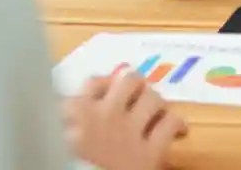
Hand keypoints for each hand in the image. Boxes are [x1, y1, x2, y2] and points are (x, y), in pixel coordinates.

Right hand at [62, 66, 188, 169]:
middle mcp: (103, 115)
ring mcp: (129, 132)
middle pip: (128, 79)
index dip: (103, 85)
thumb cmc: (74, 165)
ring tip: (156, 113)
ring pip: (152, 98)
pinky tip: (178, 130)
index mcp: (75, 114)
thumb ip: (72, 118)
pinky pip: (170, 123)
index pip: (92, 83)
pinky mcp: (150, 152)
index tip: (107, 91)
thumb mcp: (62, 141)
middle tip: (136, 96)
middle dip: (135, 86)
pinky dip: (177, 124)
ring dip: (157, 104)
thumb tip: (87, 101)